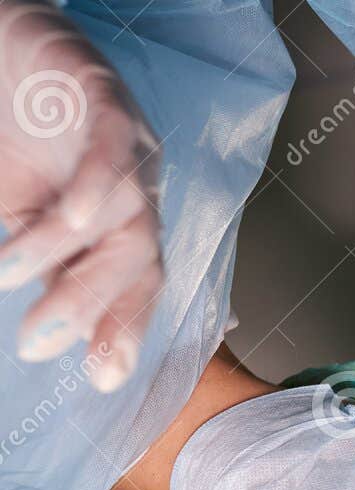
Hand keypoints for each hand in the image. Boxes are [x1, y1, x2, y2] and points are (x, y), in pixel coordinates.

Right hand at [0, 0, 162, 390]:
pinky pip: (114, 146)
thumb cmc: (20, 134)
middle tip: (36, 341)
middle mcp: (138, 191)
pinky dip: (98, 183)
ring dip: (65, 249)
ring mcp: (129, 147)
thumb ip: (42, 261)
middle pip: (136, 258)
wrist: (10, 42)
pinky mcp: (108, 97)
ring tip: (6, 272)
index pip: (135, 285)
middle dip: (90, 304)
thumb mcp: (23, 210)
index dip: (123, 330)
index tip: (102, 379)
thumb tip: (49, 332)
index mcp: (120, 223)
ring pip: (123, 212)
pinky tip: (74, 215)